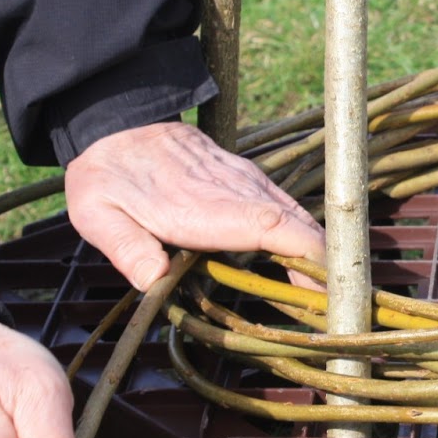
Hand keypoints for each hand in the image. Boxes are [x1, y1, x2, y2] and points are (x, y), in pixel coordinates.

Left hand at [64, 121, 325, 289]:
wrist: (119, 124)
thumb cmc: (108, 176)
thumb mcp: (97, 214)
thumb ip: (127, 247)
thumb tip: (152, 279)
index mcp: (203, 205)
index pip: (269, 225)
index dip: (305, 254)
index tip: (327, 288)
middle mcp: (236, 191)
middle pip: (299, 226)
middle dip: (326, 267)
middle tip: (341, 312)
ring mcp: (248, 183)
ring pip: (300, 217)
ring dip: (321, 254)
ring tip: (333, 298)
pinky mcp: (250, 181)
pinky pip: (289, 209)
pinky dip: (307, 238)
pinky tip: (311, 266)